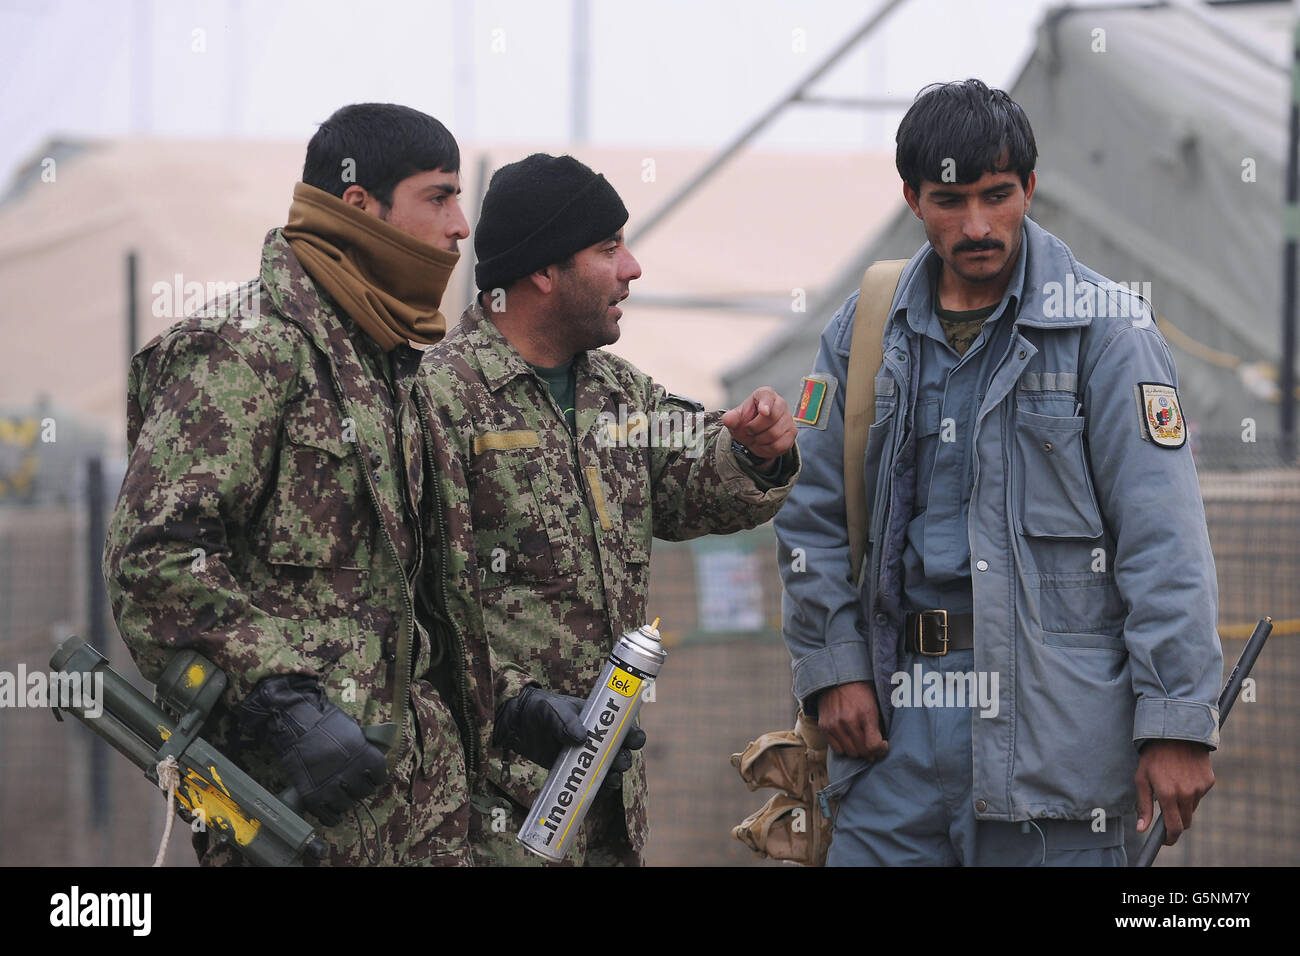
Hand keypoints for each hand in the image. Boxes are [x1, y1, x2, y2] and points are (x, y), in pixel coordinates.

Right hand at [237, 674, 387, 826]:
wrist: (298, 725)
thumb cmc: (328, 724)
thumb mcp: (355, 734)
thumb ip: (365, 752)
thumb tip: (371, 767)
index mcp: (367, 757)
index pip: (380, 777)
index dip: (374, 777)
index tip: (368, 775)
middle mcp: (352, 774)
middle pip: (364, 793)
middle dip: (359, 788)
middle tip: (350, 784)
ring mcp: (332, 787)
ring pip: (347, 806)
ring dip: (345, 801)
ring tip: (339, 794)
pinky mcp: (313, 797)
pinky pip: (329, 817)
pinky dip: (332, 817)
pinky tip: (331, 811)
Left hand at [494, 686, 645, 791]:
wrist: (518, 725)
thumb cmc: (540, 709)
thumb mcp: (552, 709)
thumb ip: (566, 720)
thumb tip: (581, 738)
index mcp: (598, 719)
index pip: (624, 727)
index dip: (633, 735)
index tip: (633, 741)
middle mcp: (597, 739)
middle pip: (621, 752)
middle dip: (624, 759)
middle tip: (618, 763)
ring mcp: (586, 757)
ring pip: (610, 769)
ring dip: (614, 776)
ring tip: (610, 779)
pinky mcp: (574, 771)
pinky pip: (592, 783)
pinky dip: (598, 789)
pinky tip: (599, 791)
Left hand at [721, 386, 795, 467]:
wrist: (755, 432)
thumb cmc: (746, 420)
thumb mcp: (736, 418)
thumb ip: (731, 418)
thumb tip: (728, 420)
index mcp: (765, 394)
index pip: (767, 396)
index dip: (766, 404)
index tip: (764, 412)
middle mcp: (780, 403)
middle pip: (771, 418)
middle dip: (754, 429)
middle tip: (748, 431)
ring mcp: (788, 418)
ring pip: (775, 434)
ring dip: (759, 441)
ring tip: (754, 439)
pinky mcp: (792, 433)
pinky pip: (780, 445)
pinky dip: (767, 449)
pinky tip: (761, 446)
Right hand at [817, 681, 887, 759]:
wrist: (837, 680)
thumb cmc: (860, 694)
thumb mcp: (874, 706)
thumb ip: (876, 727)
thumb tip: (878, 749)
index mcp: (865, 713)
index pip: (873, 745)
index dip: (881, 749)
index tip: (883, 745)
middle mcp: (848, 721)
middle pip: (863, 751)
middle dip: (871, 751)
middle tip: (872, 745)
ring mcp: (834, 725)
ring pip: (850, 753)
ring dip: (858, 750)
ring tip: (860, 742)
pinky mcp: (824, 727)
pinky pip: (837, 749)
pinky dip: (844, 748)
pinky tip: (848, 739)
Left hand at [1134, 739, 1213, 844]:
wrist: (1175, 732)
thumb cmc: (1153, 756)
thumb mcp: (1141, 778)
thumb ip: (1143, 806)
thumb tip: (1141, 829)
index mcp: (1167, 794)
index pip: (1174, 827)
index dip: (1170, 838)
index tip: (1166, 840)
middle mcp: (1186, 793)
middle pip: (1185, 821)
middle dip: (1176, 822)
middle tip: (1166, 814)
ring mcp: (1200, 787)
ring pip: (1192, 808)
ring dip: (1183, 805)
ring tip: (1172, 785)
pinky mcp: (1209, 781)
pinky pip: (1200, 795)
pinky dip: (1192, 792)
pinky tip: (1183, 776)